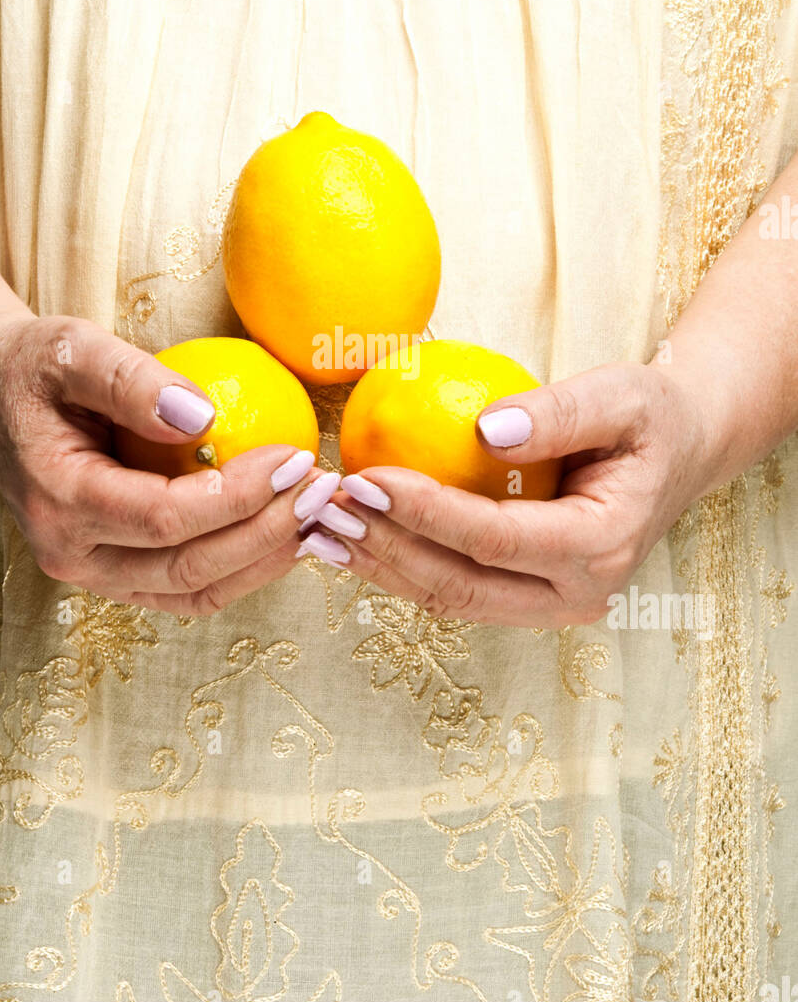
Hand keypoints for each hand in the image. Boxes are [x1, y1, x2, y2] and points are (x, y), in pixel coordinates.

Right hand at [0, 313, 334, 612]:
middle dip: (266, 533)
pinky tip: (286, 532)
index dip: (237, 496)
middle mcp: (75, 556)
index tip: (293, 458)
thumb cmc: (35, 369)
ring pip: (195, 593)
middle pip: (188, 568)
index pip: (165, 518)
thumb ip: (131, 380)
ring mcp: (97, 575)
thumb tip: (203, 415)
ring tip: (316, 516)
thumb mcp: (73, 349)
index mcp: (59, 501)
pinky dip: (244, 568)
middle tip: (321, 489)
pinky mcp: (122, 575)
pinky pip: (191, 589)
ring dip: (264, 561)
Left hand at [305, 361, 714, 627]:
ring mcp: (551, 606)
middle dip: (386, 550)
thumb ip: (560, 412)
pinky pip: (456, 590)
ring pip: (450, 601)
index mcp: (601, 547)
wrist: (680, 452)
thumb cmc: (651, 418)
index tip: (366, 479)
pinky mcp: (528, 600)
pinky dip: (401, 567)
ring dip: (381, 568)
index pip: (494, 539)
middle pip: (461, 586)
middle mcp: (577, 595)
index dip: (424, 513)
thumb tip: (485, 427)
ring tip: (320, 531)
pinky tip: (355, 540)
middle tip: (327, 509)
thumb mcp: (622, 395)